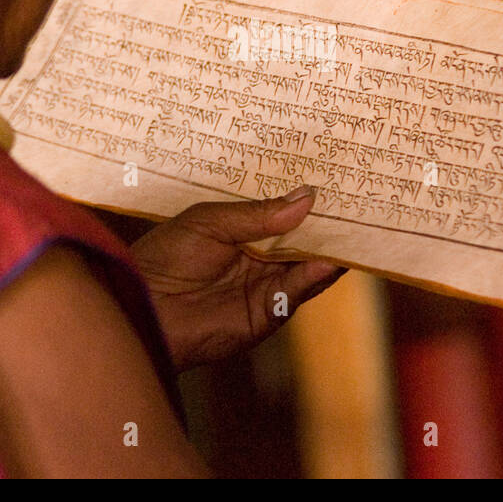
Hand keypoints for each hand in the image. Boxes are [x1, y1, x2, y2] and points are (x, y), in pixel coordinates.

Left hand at [128, 187, 344, 370]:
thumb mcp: (211, 222)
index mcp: (245, 233)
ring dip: (329, 252)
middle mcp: (260, 259)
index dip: (310, 204)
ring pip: (307, 268)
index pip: (286, 216)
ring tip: (352, 233)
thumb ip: (259, 214)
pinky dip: (312, 279)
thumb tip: (306, 198)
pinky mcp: (265, 315)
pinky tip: (326, 263)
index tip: (338, 186)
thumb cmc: (165, 256)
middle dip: (329, 227)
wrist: (142, 305)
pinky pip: (295, 294)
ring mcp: (265, 287)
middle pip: (304, 242)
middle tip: (359, 207)